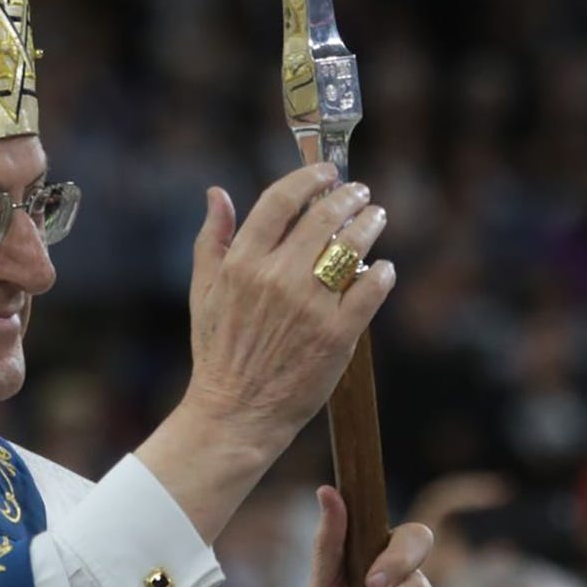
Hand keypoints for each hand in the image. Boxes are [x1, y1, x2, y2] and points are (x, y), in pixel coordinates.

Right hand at [186, 164, 394, 449]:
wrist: (235, 412)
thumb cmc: (218, 353)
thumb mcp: (204, 291)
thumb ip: (213, 239)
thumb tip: (217, 193)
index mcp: (242, 264)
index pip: (281, 201)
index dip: (309, 179)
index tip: (326, 173)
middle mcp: (276, 278)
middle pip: (323, 217)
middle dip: (348, 197)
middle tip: (360, 194)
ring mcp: (309, 306)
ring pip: (352, 247)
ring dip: (370, 225)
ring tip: (376, 218)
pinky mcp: (337, 334)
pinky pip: (370, 289)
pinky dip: (381, 273)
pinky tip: (382, 268)